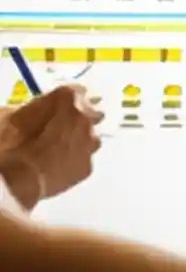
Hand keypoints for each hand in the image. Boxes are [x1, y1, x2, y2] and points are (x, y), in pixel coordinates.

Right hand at [0, 84, 102, 206]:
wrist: (10, 179)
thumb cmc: (5, 142)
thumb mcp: (10, 115)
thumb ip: (35, 108)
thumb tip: (39, 111)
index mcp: (67, 98)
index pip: (77, 92)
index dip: (67, 102)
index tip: (59, 108)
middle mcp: (85, 117)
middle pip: (90, 114)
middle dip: (77, 119)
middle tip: (60, 129)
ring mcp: (89, 143)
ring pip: (90, 138)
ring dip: (78, 140)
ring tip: (58, 149)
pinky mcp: (87, 166)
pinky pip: (83, 159)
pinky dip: (73, 160)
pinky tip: (57, 166)